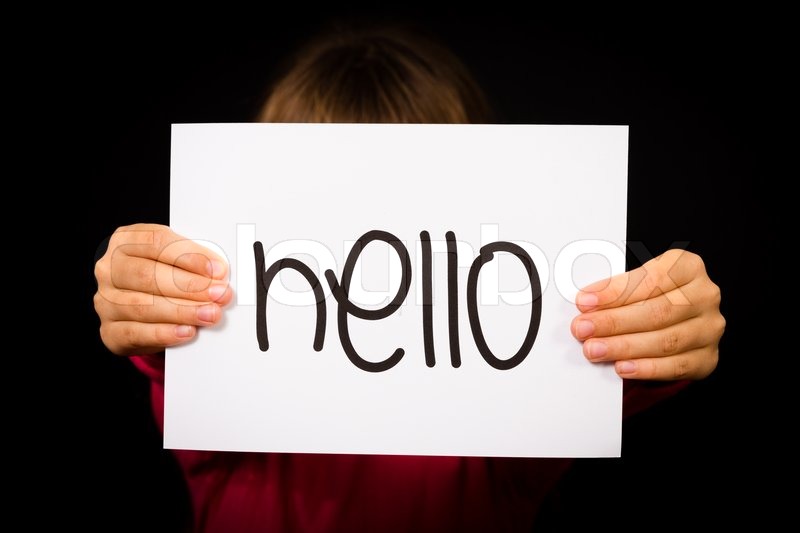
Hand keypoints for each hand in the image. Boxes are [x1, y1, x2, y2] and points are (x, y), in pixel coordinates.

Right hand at [94, 224, 232, 354]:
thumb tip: (219, 273)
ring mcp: (106, 301)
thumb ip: (192, 261)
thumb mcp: (175, 260)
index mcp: (125, 241)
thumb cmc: (162, 277)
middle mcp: (109, 269)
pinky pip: (136, 333)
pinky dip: (165, 333)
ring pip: (143, 306)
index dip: (190, 256)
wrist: (142, 312)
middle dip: (190, 286)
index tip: (217, 269)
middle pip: (148, 275)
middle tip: (218, 294)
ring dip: (183, 311)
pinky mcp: (110, 331)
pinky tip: (187, 331)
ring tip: (210, 314)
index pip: (157, 242)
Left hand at [571, 249, 723, 379]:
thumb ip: (616, 290)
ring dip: (624, 347)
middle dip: (614, 322)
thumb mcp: (636, 283)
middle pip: (657, 311)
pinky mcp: (707, 357)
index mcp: (688, 267)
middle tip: (583, 329)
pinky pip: (676, 366)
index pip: (650, 279)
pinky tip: (622, 367)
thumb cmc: (651, 296)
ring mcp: (709, 328)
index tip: (585, 302)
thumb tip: (586, 302)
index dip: (615, 292)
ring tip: (595, 349)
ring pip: (666, 340)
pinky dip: (646, 368)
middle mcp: (705, 296)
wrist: (675, 322)